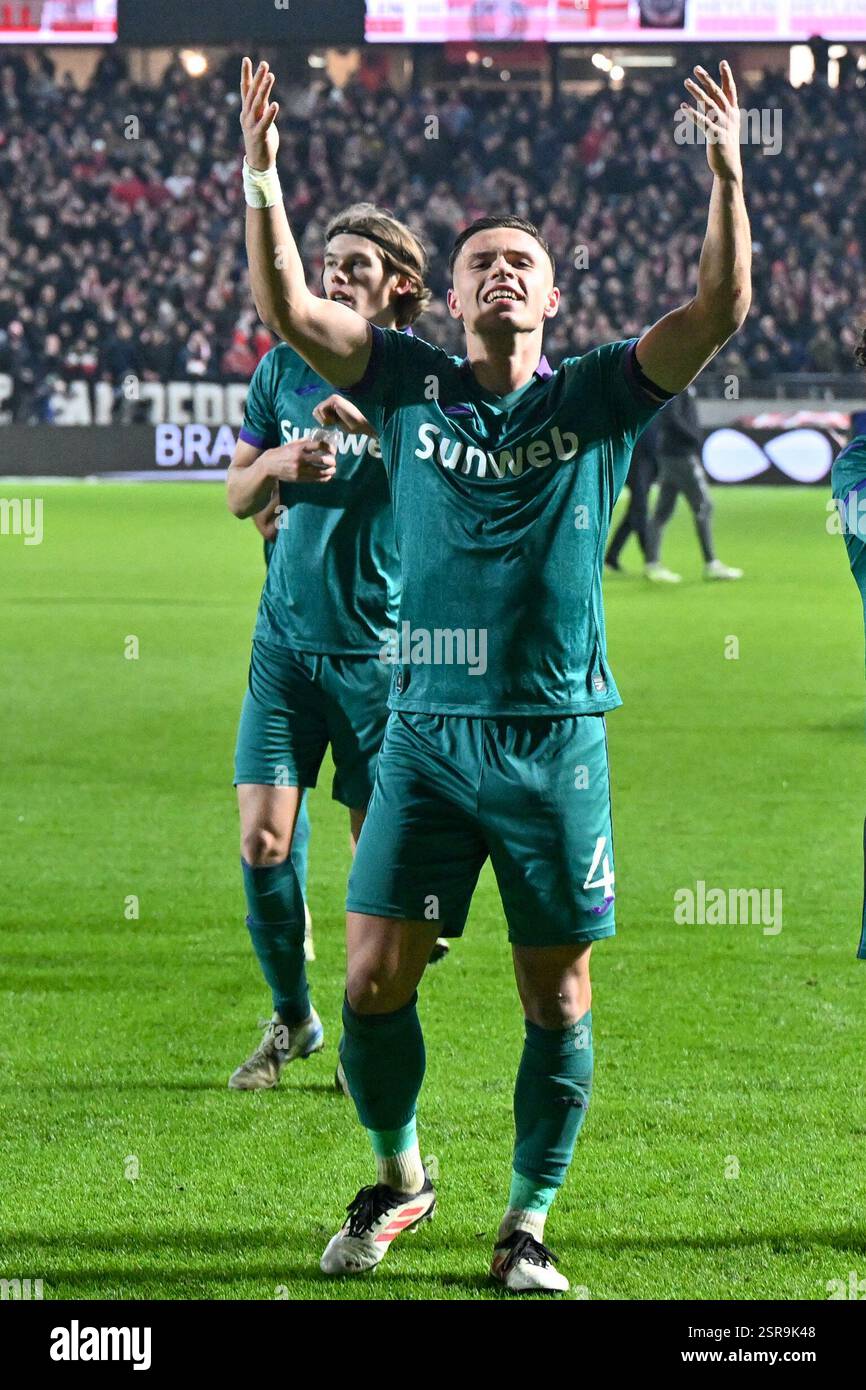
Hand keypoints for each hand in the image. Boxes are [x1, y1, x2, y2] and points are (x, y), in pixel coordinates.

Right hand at [240, 56, 278, 170]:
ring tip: (270, 76)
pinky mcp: (259, 135)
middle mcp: (247, 116)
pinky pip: (265, 122)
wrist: (259, 163)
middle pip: (252, 93)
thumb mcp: (261, 120)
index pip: (245, 89)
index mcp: (246, 111)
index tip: (246, 59)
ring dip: (264, 90)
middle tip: (264, 63)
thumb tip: (265, 96)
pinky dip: (270, 113)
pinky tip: (275, 104)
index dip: (246, 74)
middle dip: (258, 77)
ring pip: (258, 104)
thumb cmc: (261, 140)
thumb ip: (262, 108)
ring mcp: (251, 125)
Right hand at [264, 438, 336, 483]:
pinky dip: (323, 478)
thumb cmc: (281, 453)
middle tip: (334, 461)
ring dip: (329, 471)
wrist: (269, 466)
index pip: (319, 445)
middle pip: (322, 460)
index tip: (333, 450)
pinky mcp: (299, 478)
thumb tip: (316, 438)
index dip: (329, 447)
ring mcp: (300, 469)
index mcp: (299, 447)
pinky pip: (314, 479)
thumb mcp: (291, 444)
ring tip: (333, 470)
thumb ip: (303, 441)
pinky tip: (327, 477)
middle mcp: (300, 458)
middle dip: (331, 461)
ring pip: (320, 471)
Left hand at [313, 394, 377, 438]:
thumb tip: (315, 414)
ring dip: (324, 419)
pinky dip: (327, 417)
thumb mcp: (337, 421)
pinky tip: (335, 420)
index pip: (318, 411)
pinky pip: (321, 409)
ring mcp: (333, 398)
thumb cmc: (352, 425)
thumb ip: (328, 417)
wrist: (361, 425)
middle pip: (316, 410)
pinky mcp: (334, 400)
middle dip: (322, 420)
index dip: (322, 420)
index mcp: (333, 404)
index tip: (333, 424)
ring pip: (317, 410)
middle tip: (333, 423)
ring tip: (334, 421)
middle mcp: (333, 399)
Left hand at [681, 61, 741, 182]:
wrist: (729, 168)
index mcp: (733, 113)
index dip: (726, 76)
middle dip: (707, 79)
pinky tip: (683, 106)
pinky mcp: (715, 136)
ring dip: (697, 91)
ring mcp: (723, 126)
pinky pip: (702, 122)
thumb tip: (705, 98)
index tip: (722, 62)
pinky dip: (693, 114)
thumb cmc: (724, 146)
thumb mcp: (723, 126)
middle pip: (717, 93)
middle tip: (696, 68)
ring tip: (686, 82)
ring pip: (708, 104)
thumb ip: (716, 111)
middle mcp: (729, 116)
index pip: (730, 90)